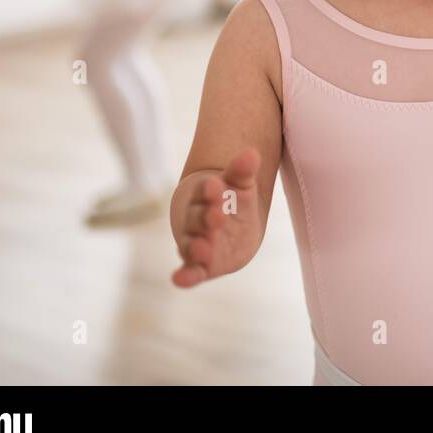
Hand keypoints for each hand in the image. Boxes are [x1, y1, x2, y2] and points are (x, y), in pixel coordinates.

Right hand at [171, 148, 263, 287]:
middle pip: (197, 218)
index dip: (209, 189)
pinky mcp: (201, 265)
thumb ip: (243, 171)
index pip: (204, 190)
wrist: (228, 223)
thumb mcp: (241, 184)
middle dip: (207, 218)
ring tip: (202, 248)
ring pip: (191, 245)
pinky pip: (190, 271)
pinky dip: (185, 276)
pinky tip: (180, 279)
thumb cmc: (232, 198)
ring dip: (195, 247)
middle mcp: (195, 219)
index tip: (215, 185)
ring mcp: (196, 242)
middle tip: (217, 216)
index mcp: (203, 195)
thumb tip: (252, 153)